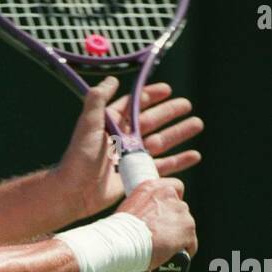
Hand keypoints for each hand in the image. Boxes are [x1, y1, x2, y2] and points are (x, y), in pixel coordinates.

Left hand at [56, 75, 203, 221]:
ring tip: (197, 124)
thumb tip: (111, 79)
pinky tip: (194, 155)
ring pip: (161, 142)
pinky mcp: (138, 175)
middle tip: (187, 106)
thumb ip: (98, 100)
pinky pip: (162, 167)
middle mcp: (124, 140)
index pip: (135, 106)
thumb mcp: (88, 125)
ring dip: (179, 133)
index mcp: (113, 124)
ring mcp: (132, 158)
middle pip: (152, 122)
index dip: (151, 96)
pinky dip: (178, 161)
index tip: (167, 90)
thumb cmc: (79, 158)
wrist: (74, 192)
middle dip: (170, 113)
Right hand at [122, 177, 197, 269]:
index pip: (175, 188)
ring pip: (186, 227)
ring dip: (178, 236)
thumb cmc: (118, 231)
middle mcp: (171, 196)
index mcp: (154, 187)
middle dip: (173, 222)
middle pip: (180, 210)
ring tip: (164, 249)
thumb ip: (143, 207)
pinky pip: (190, 243)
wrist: (121, 242)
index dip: (172, 203)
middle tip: (159, 236)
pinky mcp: (188, 231)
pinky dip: (184, 250)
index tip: (165, 214)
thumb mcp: (129, 208)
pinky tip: (173, 256)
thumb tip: (146, 219)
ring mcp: (182, 213)